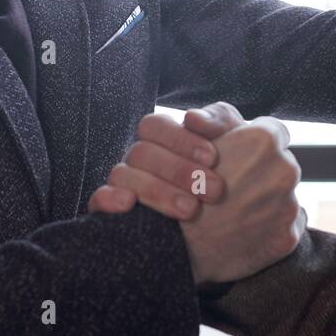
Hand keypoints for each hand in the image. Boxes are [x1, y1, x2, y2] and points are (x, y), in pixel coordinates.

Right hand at [88, 102, 243, 219]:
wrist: (236, 218)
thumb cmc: (230, 172)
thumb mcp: (234, 141)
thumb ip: (219, 122)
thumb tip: (193, 118)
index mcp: (161, 138)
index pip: (154, 125)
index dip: (180, 139)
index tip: (213, 157)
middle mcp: (139, 159)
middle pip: (142, 152)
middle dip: (179, 171)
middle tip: (215, 191)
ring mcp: (123, 184)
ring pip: (123, 176)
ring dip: (157, 191)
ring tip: (191, 210)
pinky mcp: (112, 212)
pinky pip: (98, 200)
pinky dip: (109, 200)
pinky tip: (129, 205)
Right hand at [180, 114, 304, 284]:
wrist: (178, 250)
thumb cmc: (181, 186)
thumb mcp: (189, 138)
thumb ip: (214, 118)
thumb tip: (205, 117)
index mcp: (265, 140)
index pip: (273, 130)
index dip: (253, 142)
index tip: (238, 156)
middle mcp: (285, 170)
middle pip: (281, 162)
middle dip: (261, 171)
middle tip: (231, 185)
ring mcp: (288, 206)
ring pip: (284, 193)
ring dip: (266, 198)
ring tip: (235, 209)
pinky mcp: (287, 237)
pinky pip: (287, 223)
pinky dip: (270, 225)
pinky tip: (245, 229)